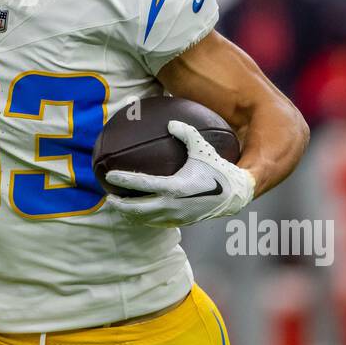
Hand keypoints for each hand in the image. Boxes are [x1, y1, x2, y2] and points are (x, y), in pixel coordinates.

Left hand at [103, 120, 254, 227]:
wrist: (236, 194)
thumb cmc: (218, 169)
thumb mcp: (202, 148)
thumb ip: (186, 133)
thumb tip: (170, 123)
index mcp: (176, 187)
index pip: (143, 184)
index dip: (124, 179)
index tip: (110, 175)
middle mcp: (174, 205)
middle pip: (139, 208)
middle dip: (121, 205)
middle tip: (109, 197)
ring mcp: (177, 216)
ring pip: (147, 218)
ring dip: (131, 214)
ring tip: (120, 206)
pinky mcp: (182, 221)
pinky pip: (158, 222)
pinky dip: (145, 218)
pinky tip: (139, 212)